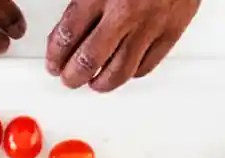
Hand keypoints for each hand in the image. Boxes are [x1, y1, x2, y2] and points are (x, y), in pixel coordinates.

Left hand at [46, 0, 199, 91]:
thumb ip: (84, 0)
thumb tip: (67, 28)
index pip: (68, 35)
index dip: (56, 54)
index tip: (53, 61)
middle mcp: (124, 13)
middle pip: (89, 60)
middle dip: (73, 76)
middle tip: (68, 78)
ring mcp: (149, 25)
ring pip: (119, 71)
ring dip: (101, 83)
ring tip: (93, 82)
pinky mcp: (171, 31)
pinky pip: (146, 65)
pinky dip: (131, 73)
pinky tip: (124, 71)